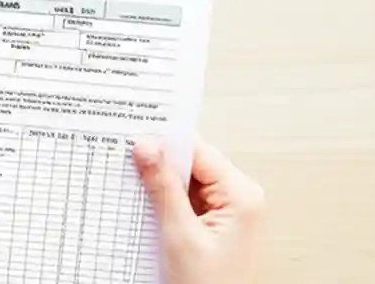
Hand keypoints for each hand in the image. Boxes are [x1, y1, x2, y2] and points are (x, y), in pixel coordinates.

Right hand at [133, 140, 265, 283]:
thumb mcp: (179, 234)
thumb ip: (163, 187)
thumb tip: (149, 147)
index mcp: (242, 196)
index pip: (199, 152)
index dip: (166, 144)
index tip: (136, 140)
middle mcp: (241, 198)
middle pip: (194, 164)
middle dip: (162, 165)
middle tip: (132, 165)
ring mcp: (231, 211)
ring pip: (189, 181)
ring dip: (163, 185)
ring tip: (141, 192)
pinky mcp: (218, 222)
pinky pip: (190, 199)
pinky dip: (168, 201)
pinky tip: (153, 208)